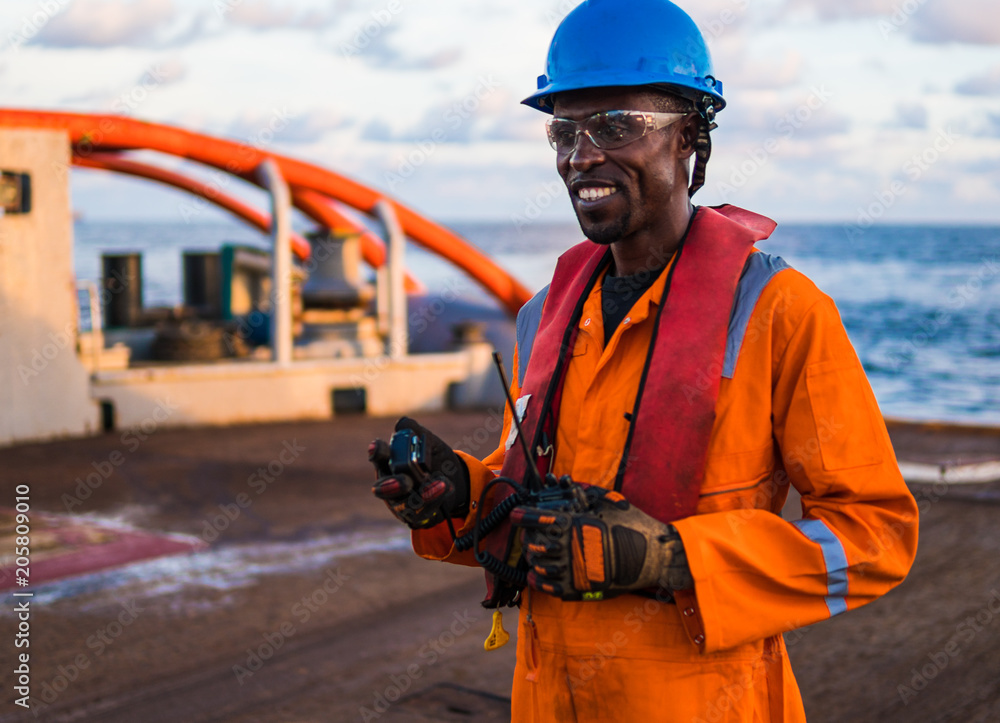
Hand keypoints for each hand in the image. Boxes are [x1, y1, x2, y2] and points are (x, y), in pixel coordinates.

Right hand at [369, 417, 469, 528]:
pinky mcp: (415, 515)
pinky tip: (445, 486)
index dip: (376, 452)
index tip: (376, 446)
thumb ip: (416, 431)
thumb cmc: (435, 459)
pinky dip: (434, 499)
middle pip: (384, 488)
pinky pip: (421, 512)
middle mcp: (391, 484)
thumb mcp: (430, 442)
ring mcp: (402, 502)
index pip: (379, 457)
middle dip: (392, 486)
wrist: (457, 479)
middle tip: (405, 482)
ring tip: (438, 484)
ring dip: (421, 495)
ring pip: (404, 503)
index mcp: (390, 462)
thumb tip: (402, 424)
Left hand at [511, 487, 691, 600]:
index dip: (522, 516)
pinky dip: (538, 581)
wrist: (653, 555)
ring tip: (534, 554)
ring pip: (538, 565)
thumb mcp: (607, 501)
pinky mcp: (580, 588)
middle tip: (530, 535)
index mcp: (574, 522)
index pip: (535, 519)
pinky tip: (536, 575)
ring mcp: (574, 569)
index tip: (517, 515)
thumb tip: (562, 482)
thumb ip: (581, 493)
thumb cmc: (632, 523)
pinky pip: (548, 587)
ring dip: (533, 558)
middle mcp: (569, 545)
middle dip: (528, 537)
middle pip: (533, 542)